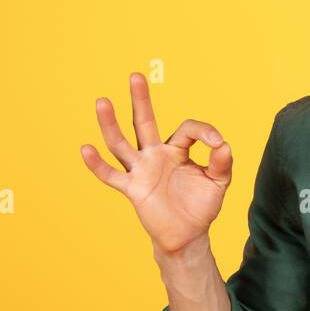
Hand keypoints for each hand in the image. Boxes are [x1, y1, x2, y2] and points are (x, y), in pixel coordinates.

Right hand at [80, 73, 232, 255]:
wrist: (188, 234)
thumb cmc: (201, 206)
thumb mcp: (218, 182)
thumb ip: (222, 164)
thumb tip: (223, 145)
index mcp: (177, 150)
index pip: (187, 129)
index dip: (204, 132)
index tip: (217, 143)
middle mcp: (156, 155)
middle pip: (144, 122)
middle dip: (141, 99)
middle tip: (136, 76)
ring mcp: (141, 170)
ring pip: (122, 143)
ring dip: (111, 124)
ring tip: (103, 101)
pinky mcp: (133, 188)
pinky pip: (112, 175)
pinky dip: (97, 164)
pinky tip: (86, 149)